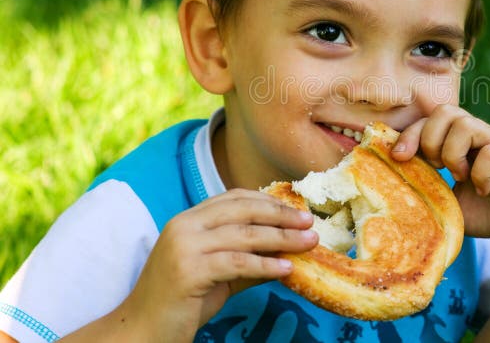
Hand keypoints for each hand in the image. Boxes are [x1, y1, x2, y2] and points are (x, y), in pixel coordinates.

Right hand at [116, 189, 317, 341]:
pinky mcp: (188, 271)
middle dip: (282, 215)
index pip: (235, 198)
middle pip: (244, 210)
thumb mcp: (220, 274)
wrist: (142, 331)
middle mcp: (185, 225)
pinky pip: (237, 262)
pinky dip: (266, 264)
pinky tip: (286, 269)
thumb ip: (250, 259)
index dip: (269, 201)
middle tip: (310, 222)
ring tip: (308, 243)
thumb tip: (289, 252)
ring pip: (244, 234)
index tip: (297, 210)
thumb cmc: (181, 302)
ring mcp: (184, 246)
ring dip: (282, 238)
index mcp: (189, 219)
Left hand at [391, 105, 489, 247]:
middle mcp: (479, 136)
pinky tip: (483, 190)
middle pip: (446, 111)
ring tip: (459, 178)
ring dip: (453, 153)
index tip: (399, 158)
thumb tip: (392, 190)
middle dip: (430, 139)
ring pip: (467, 125)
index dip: (409, 134)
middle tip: (436, 168)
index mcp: (460, 143)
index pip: (429, 120)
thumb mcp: (450, 204)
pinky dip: (480, 172)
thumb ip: (428, 191)